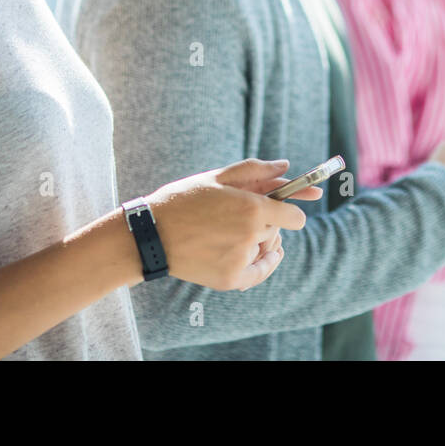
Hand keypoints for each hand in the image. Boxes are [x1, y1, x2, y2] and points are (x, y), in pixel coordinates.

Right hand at [145, 158, 314, 291]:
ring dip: (257, 242)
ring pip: (264, 250)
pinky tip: (261, 256)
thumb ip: (256, 170)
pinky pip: (258, 274)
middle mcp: (251, 235)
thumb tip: (285, 166)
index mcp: (253, 208)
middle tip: (241, 216)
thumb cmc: (182, 200)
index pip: (295, 217)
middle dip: (266, 223)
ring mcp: (241, 260)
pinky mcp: (230, 279)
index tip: (285, 210)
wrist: (149, 235)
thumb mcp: (218, 178)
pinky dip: (260, 266)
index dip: (292, 210)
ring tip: (232, 233)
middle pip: (276, 231)